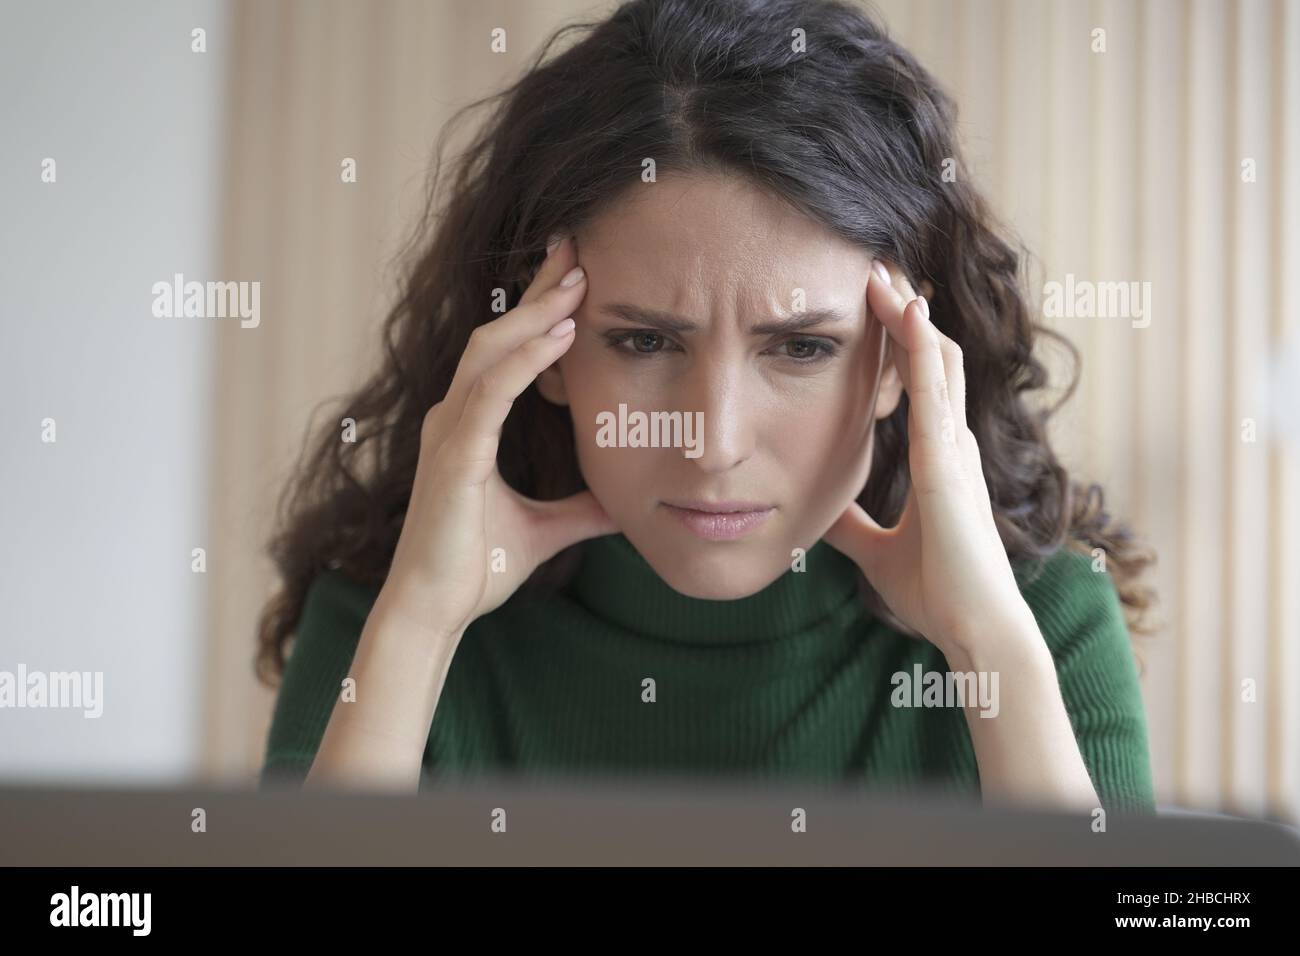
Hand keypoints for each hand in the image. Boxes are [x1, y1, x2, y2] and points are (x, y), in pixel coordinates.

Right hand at [381, 235, 615, 637]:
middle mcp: (454, 417)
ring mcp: (450, 432)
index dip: (539, 310)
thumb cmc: (474, 569)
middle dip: (538, 290)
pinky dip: (528, 359)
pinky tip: (563, 334)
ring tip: (579, 278)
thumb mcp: (546, 530)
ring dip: (537, 312)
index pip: (506, 351)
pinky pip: (492, 391)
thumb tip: (623, 505)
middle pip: (497, 333)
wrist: (435, 611)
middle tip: (577, 248)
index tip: (577, 275)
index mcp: (470, 426)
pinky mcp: (455, 455)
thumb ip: (581, 511)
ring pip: (491, 350)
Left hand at [823, 260, 1031, 658]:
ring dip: (909, 318)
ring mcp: (954, 450)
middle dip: (905, 315)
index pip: (921, 384)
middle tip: (874, 270)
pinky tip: (907, 316)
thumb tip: (821, 513)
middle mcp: (951, 444)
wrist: (973, 629)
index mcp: (938, 459)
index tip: (873, 308)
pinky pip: (935, 395)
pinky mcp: (948, 464)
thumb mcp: (877, 550)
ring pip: (937, 363)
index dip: (901, 343)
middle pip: (932, 359)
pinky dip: (920, 352)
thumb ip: (854, 526)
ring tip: (882, 273)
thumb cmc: (939, 592)